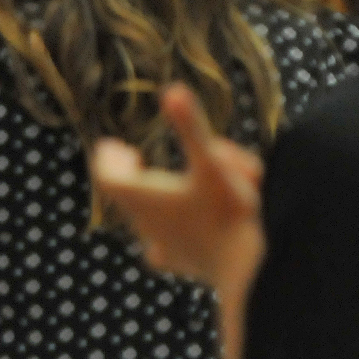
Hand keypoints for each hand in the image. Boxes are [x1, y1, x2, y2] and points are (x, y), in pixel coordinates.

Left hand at [90, 84, 266, 289]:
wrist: (251, 270)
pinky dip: (163, 234)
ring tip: (158, 187)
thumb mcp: (212, 163)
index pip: (107, 177)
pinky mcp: (182, 263)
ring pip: (145, 220)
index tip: (112, 146)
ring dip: (150, 201)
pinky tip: (168, 238)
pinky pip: (162, 249)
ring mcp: (164, 246)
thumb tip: (173, 89)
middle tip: (131, 160)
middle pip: (125, 197)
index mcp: (144, 198)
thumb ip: (191, 127)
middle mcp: (147, 225)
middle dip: (129, 175)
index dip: (108, 159)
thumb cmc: (230, 213)